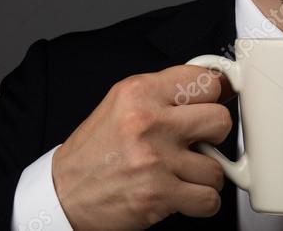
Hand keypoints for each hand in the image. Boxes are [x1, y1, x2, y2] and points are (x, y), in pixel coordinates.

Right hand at [51, 65, 235, 229]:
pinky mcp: (158, 195)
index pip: (206, 81)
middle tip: (200, 140)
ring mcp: (155, 160)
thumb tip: (215, 87)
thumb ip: (164, 93)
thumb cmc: (94, 151)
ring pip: (218, 167)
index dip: (215, 95)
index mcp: (140, 93)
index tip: (213, 103)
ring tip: (184, 171)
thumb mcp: (121, 103)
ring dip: (206, 174)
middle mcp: (148, 123)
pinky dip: (203, 201)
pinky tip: (186, 193)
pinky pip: (209, 199)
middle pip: (220, 120)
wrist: (62, 194)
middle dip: (215, 134)